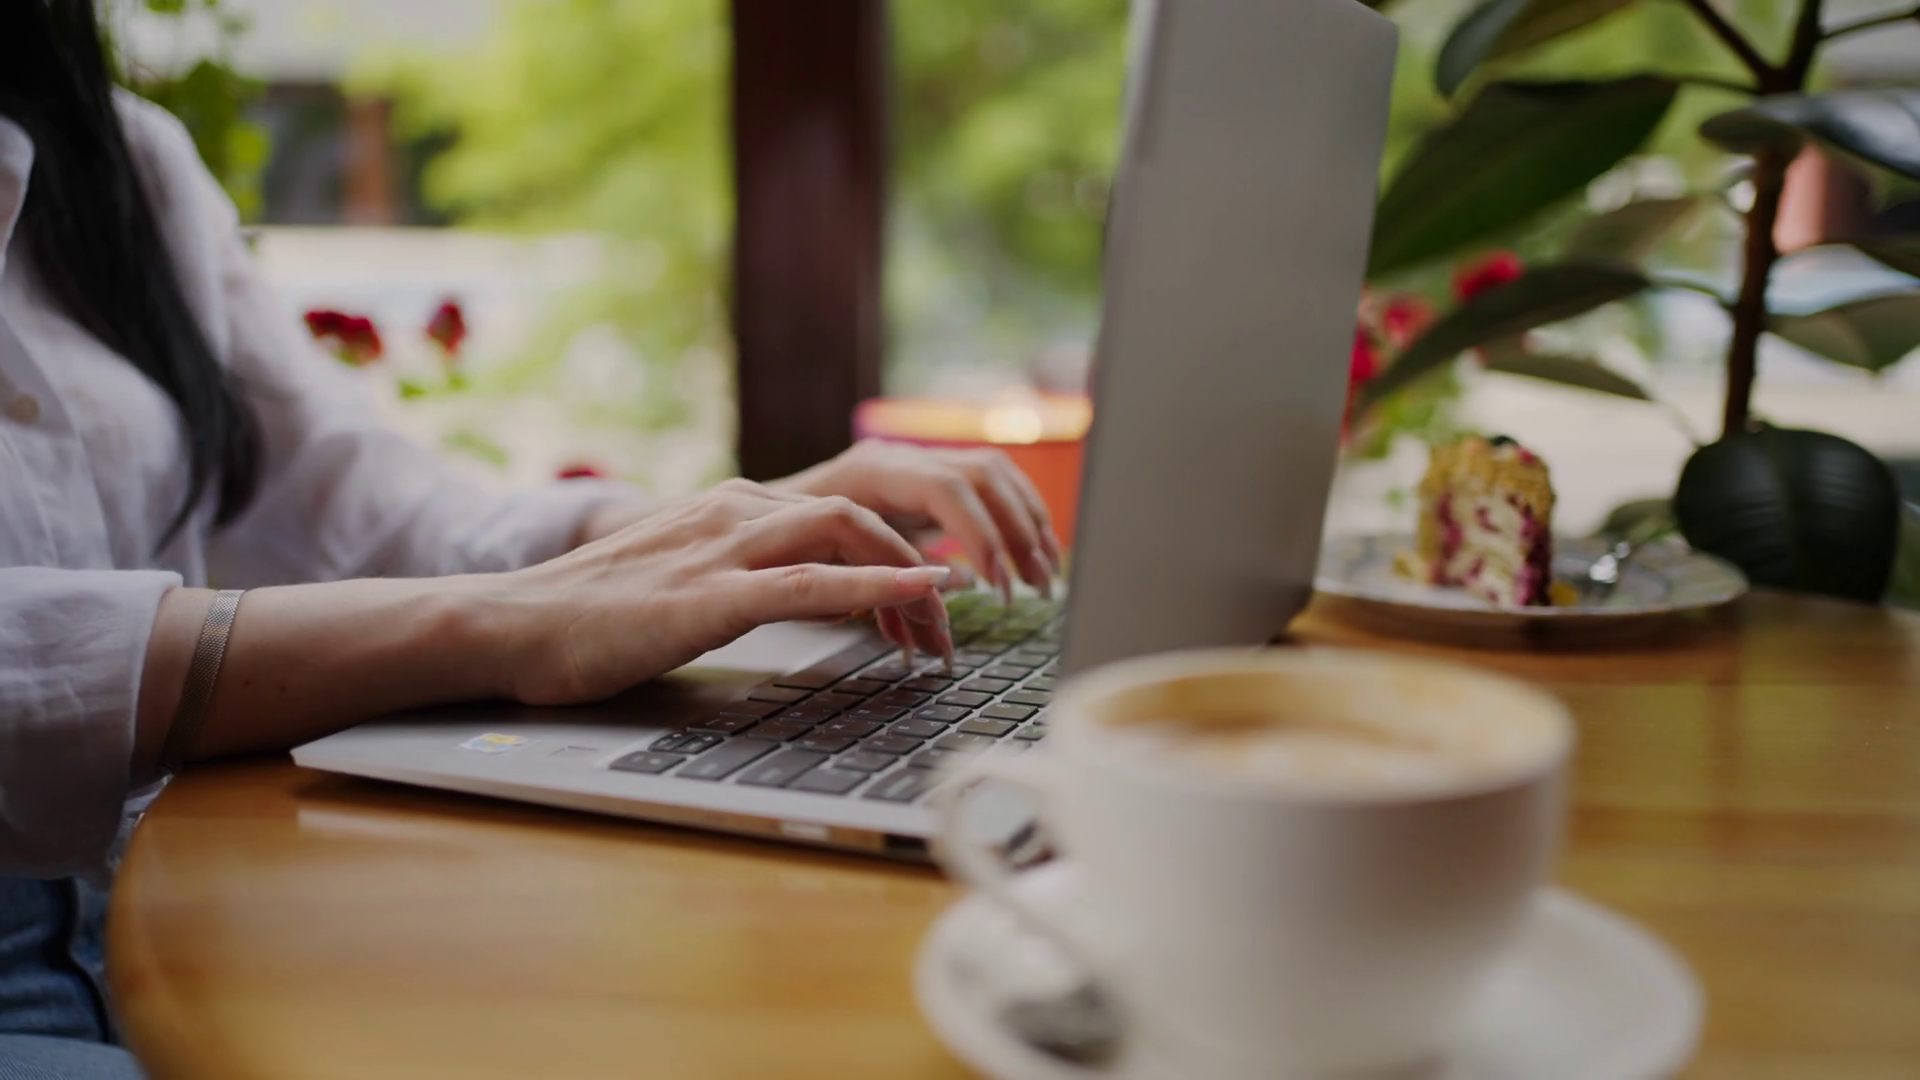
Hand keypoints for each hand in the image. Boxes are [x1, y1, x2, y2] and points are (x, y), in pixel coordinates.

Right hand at [487, 480, 953, 705]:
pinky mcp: (708, 594)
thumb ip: (732, 578)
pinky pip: (810, 582)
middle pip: (856, 517)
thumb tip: (787, 605)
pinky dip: (876, 586)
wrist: (510, 624)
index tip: (924, 608)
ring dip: (908, 582)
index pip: (834, 516)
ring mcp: (720, 547)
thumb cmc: (586, 618)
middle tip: (943, 632)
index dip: (893, 556)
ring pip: (845, 534)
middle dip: (915, 567)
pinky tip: (920, 595)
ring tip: (940, 635)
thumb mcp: (677, 583)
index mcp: (726, 508)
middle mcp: (732, 511)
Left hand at [774, 440, 1062, 603]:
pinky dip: (1013, 521)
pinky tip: (1029, 557)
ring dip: (1024, 524)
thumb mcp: (807, 571)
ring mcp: (911, 466)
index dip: (979, 534)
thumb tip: (932, 619)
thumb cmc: (765, 554)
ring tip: (1043, 577)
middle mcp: (895, 459)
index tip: (996, 583)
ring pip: (992, 476)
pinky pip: (985, 488)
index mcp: (867, 472)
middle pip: (981, 474)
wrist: (735, 533)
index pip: (945, 487)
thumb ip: (867, 586)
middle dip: (1015, 531)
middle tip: (1033, 585)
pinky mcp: (921, 486)